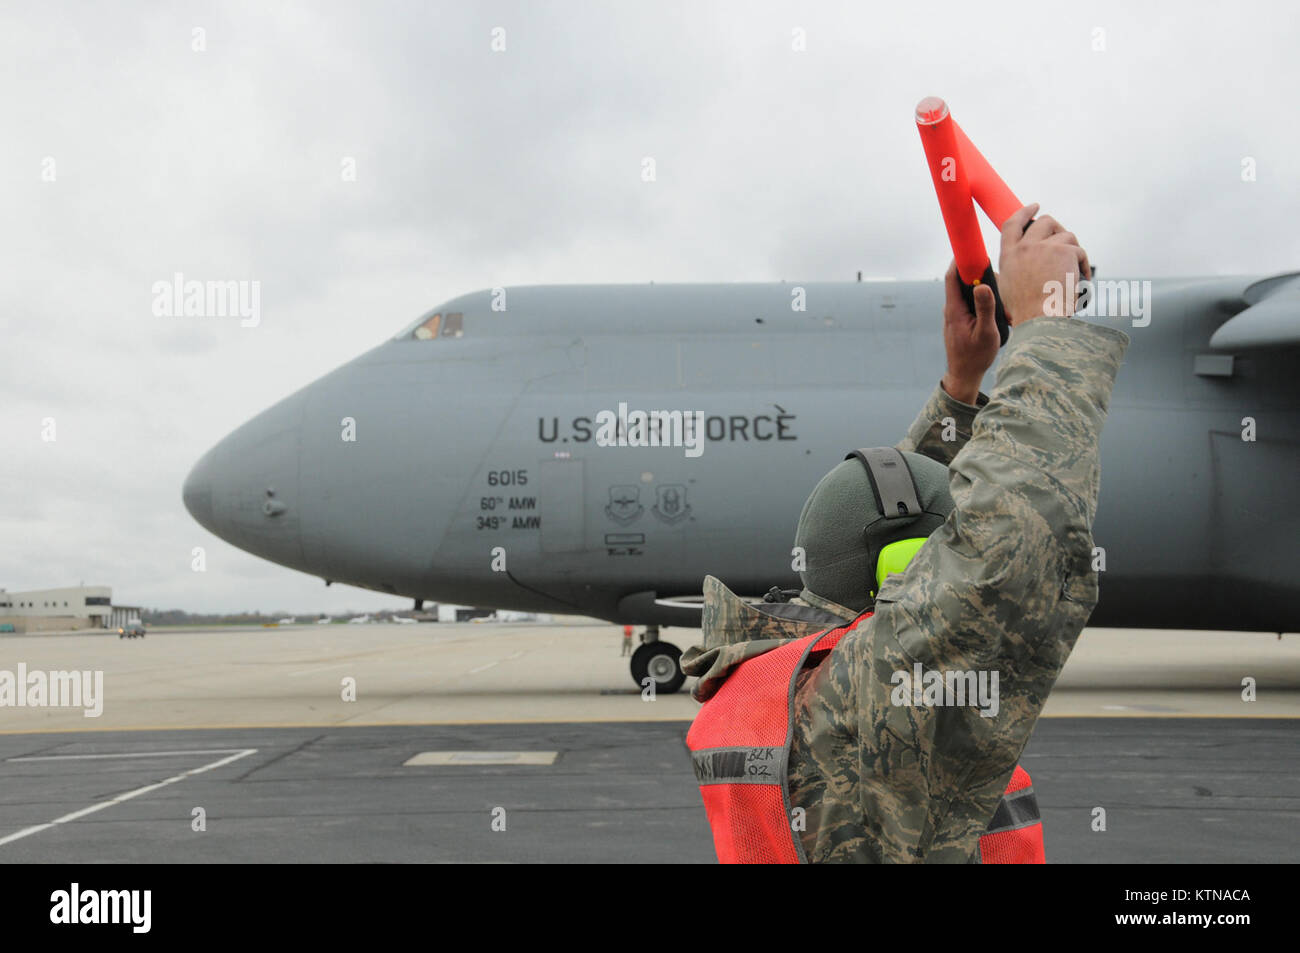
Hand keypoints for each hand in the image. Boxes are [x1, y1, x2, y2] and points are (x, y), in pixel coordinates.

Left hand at [940, 259, 998, 403]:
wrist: (964, 375)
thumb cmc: (975, 357)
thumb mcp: (985, 333)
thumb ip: (985, 308)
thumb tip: (983, 285)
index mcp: (954, 309)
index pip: (952, 276)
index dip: (960, 259)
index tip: (973, 247)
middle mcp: (952, 308)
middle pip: (964, 280)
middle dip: (982, 276)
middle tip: (1001, 282)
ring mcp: (957, 313)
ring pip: (970, 291)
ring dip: (987, 292)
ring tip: (1004, 308)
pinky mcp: (962, 318)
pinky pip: (973, 302)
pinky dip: (986, 303)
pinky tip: (1001, 315)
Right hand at [998, 203, 1090, 325]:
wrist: (1040, 320)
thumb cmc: (1026, 313)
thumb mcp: (1008, 289)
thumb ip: (1013, 272)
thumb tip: (1018, 270)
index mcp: (1007, 256)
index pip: (1012, 224)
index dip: (1024, 212)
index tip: (1034, 206)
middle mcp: (1024, 247)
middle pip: (1043, 222)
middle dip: (1056, 228)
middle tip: (1065, 242)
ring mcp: (1044, 246)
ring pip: (1066, 235)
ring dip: (1072, 250)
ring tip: (1073, 271)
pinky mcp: (1065, 250)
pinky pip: (1080, 251)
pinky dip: (1083, 265)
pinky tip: (1081, 281)